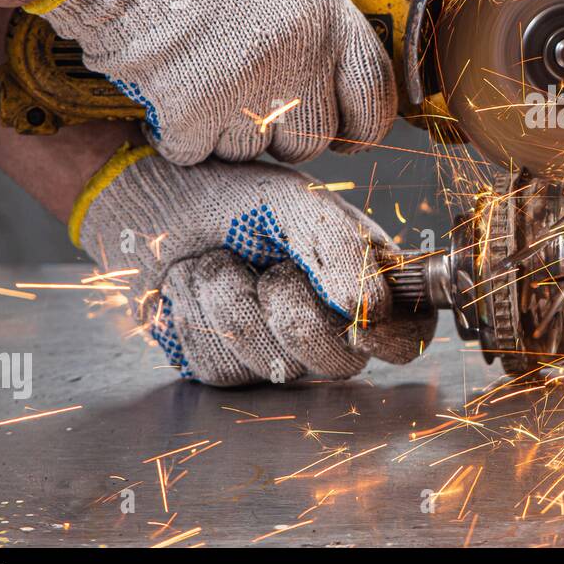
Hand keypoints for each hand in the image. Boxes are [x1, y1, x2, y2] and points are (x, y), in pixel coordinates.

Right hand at [31, 0, 394, 164]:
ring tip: (193, 74)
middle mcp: (300, 56)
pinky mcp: (194, 113)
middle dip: (280, 132)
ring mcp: (249, 88)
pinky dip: (172, 131)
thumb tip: (332, 69)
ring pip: (250, 149)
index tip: (347, 134)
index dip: (360, 124)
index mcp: (328, 15)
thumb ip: (311, 20)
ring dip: (222, 128)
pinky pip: (193, 151)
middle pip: (312, 139)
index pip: (374, 96)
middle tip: (244, 100)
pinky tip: (159, 86)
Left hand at [75, 147, 432, 385]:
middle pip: (341, 361)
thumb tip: (371, 308)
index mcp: (364, 281)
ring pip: (275, 364)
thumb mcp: (299, 206)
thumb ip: (344, 251)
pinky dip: (199, 318)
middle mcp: (327, 324)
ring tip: (220, 263)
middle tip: (272, 269)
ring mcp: (275, 351)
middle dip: (296, 311)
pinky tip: (195, 287)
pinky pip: (221, 367)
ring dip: (235, 302)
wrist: (155, 203)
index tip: (362, 321)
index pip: (409, 333)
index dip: (393, 337)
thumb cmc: (235, 196)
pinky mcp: (222, 366)